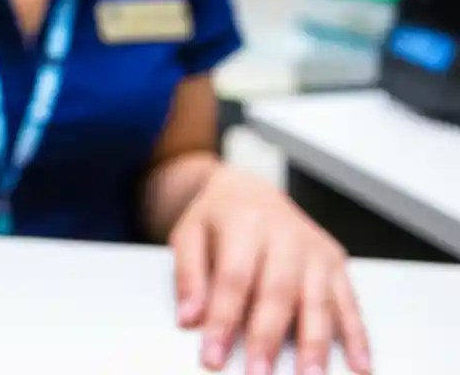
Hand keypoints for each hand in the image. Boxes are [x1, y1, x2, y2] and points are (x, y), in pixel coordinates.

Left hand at [170, 166, 370, 374]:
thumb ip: (188, 275)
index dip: (224, 319)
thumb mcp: (189, 233)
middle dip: (268, 337)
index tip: (213, 356)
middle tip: (258, 374)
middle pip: (278, 291)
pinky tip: (359, 364)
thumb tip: (189, 319)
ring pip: (318, 301)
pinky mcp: (335, 264)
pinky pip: (349, 303)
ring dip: (315, 344)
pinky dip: (356, 336)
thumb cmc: (218, 218)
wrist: (251, 190)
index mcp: (245, 223)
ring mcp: (315, 250)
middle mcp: (286, 235)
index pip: (234, 278)